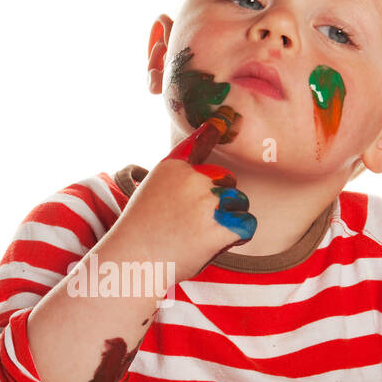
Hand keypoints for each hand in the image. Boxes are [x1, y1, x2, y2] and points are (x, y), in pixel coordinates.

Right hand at [111, 117, 257, 283]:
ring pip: (240, 203)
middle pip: (228, 181)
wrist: (134, 261)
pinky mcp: (221, 227)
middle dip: (222, 199)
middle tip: (196, 223)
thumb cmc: (144, 231)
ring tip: (203, 235)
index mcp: (174, 168)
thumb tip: (210, 151)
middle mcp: (193, 179)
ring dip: (230, 218)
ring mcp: (208, 202)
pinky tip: (218, 242)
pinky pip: (247, 224)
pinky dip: (238, 234)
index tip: (221, 119)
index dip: (214, 129)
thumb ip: (180, 175)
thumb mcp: (154, 191)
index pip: (200, 143)